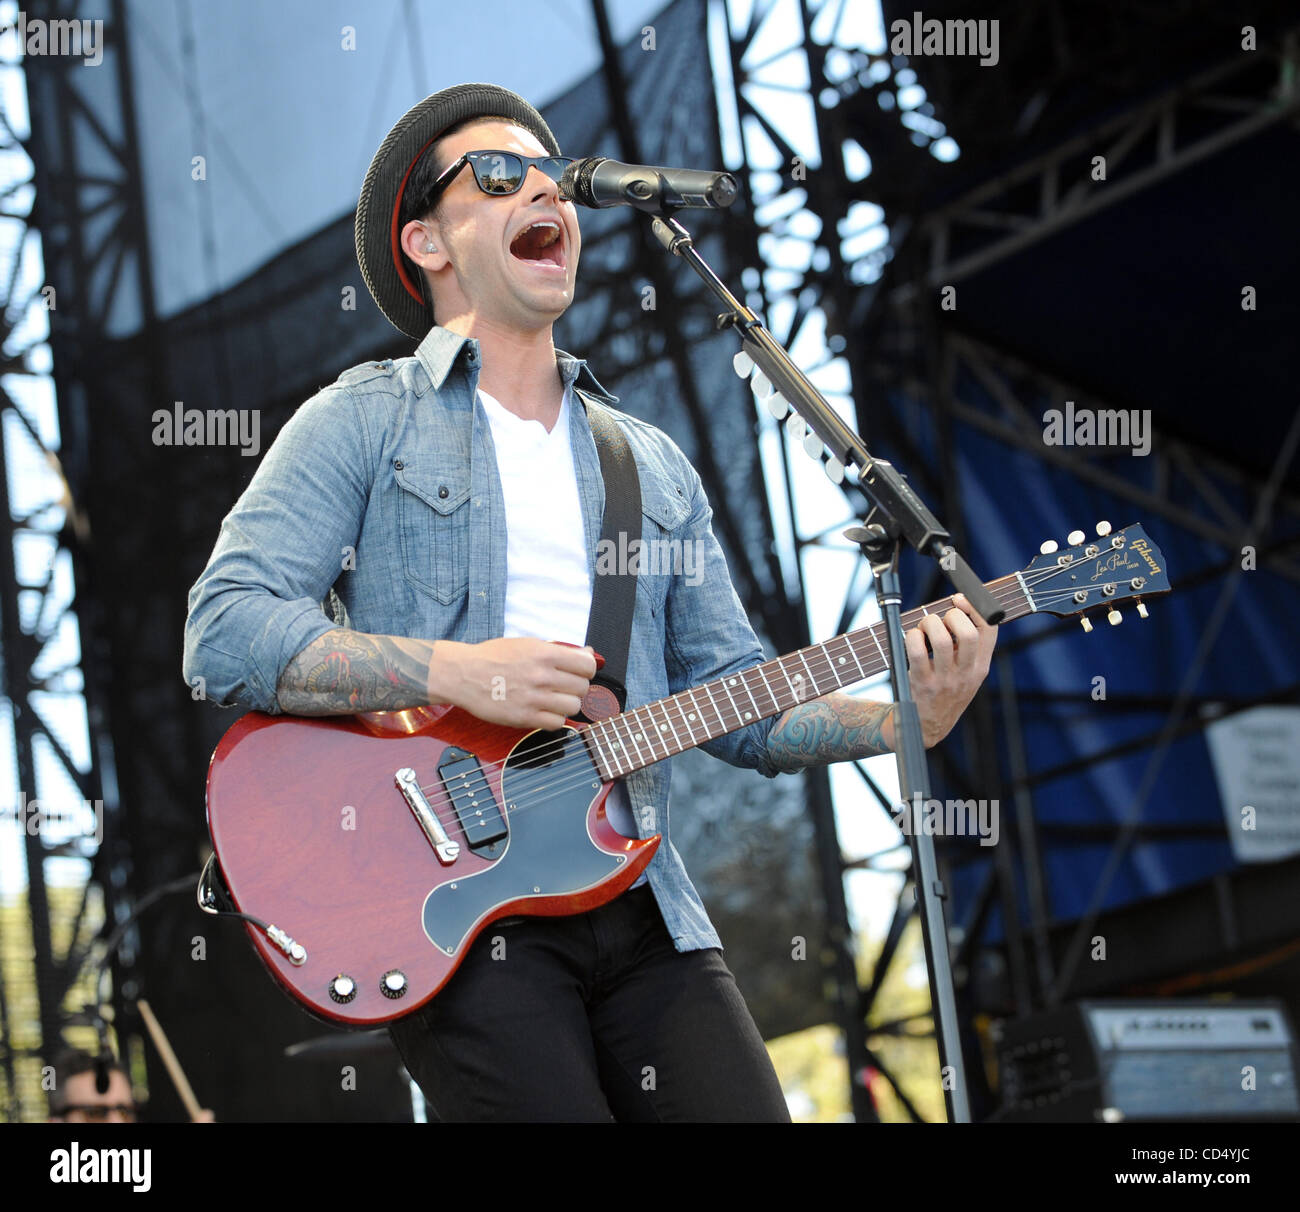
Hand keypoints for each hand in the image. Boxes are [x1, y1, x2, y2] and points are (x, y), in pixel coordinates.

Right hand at [430, 638, 596, 729]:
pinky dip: (554, 719)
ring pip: (573, 707)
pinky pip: (556, 723)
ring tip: (553, 700)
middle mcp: (542, 676)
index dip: (586, 670)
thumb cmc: (494, 657)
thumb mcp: (528, 644)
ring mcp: (534, 698)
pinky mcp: (524, 717)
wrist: (464, 674)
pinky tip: (544, 711)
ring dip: (566, 704)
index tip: (579, 672)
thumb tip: (589, 654)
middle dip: (576, 687)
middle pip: (582, 687)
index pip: (587, 665)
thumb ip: (559, 650)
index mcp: (545, 654)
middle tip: (562, 687)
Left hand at [897, 593, 997, 747]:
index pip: (990, 630)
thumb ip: (968, 647)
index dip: (975, 608)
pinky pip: (916, 652)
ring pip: (941, 640)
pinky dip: (912, 637)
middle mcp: (966, 674)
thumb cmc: (945, 691)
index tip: (959, 600)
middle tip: (940, 620)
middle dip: (952, 615)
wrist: (927, 727)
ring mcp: (944, 680)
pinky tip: (912, 639)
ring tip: (924, 628)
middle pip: (968, 634)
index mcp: (981, 667)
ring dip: (929, 624)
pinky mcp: (922, 683)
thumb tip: (958, 605)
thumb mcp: (967, 674)